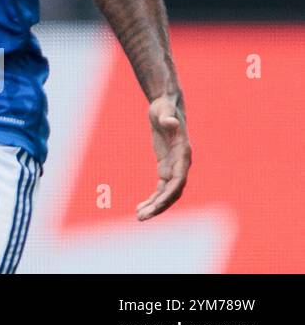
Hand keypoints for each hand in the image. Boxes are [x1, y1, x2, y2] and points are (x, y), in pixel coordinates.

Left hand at [137, 94, 190, 220]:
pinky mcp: (165, 168)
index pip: (179, 180)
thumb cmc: (165, 108)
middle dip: (159, 206)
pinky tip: (140, 207)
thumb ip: (168, 118)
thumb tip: (170, 122)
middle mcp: (181, 165)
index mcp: (183, 154)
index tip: (157, 205)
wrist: (166, 107)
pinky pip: (160, 189)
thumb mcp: (164, 111)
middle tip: (142, 217)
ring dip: (155, 206)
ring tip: (139, 217)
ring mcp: (174, 168)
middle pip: (173, 192)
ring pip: (166, 194)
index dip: (169, 193)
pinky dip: (152, 199)